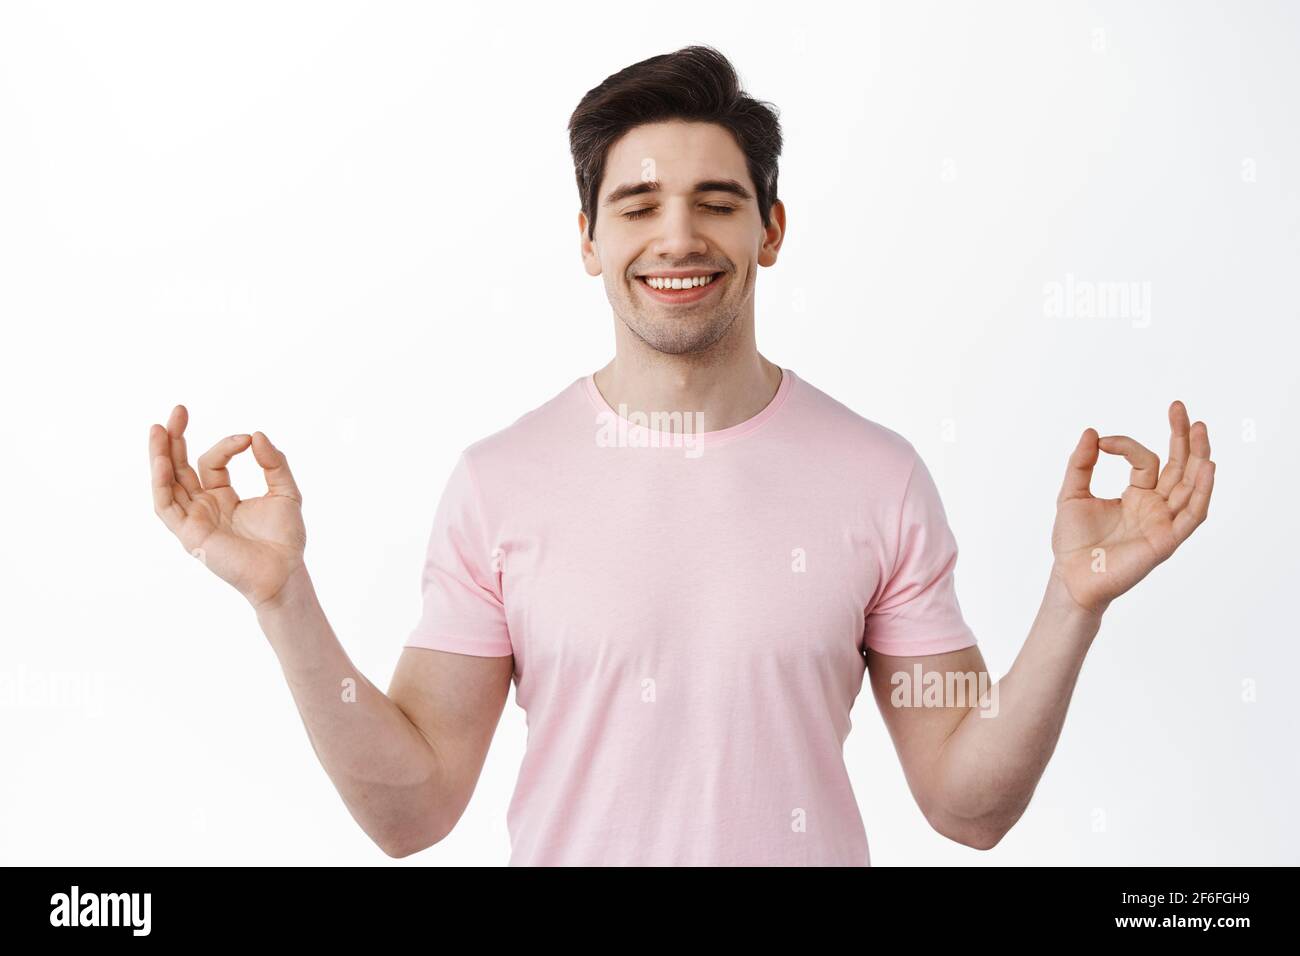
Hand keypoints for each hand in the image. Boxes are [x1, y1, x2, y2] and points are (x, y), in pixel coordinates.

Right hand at [149, 404, 306, 609]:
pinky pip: (166, 506)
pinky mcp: (189, 534)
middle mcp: (203, 507)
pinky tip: (161, 461)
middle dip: (175, 439)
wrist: (284, 571)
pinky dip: (161, 483)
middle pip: (179, 468)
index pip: (212, 463)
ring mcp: (194, 520)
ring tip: (158, 427)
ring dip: (160, 456)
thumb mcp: (285, 492)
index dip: (227, 446)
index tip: (248, 440)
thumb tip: (257, 435)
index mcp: (223, 497)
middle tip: (178, 410)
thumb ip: (274, 463)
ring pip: (167, 484)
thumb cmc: (285, 538)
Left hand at [1050, 400, 1214, 615]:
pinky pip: (1192, 514)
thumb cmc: (1072, 541)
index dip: (1126, 445)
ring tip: (1199, 428)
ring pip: (1191, 485)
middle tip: (1180, 408)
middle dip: (1182, 437)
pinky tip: (1205, 466)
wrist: (1070, 576)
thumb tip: (1091, 431)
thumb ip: (1081, 464)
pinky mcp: (1167, 540)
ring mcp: (1164, 522)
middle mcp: (1156, 506)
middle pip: (1179, 467)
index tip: (1102, 442)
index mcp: (1137, 494)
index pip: (1145, 460)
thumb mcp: (1072, 494)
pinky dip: (1201, 491)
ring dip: (1198, 457)